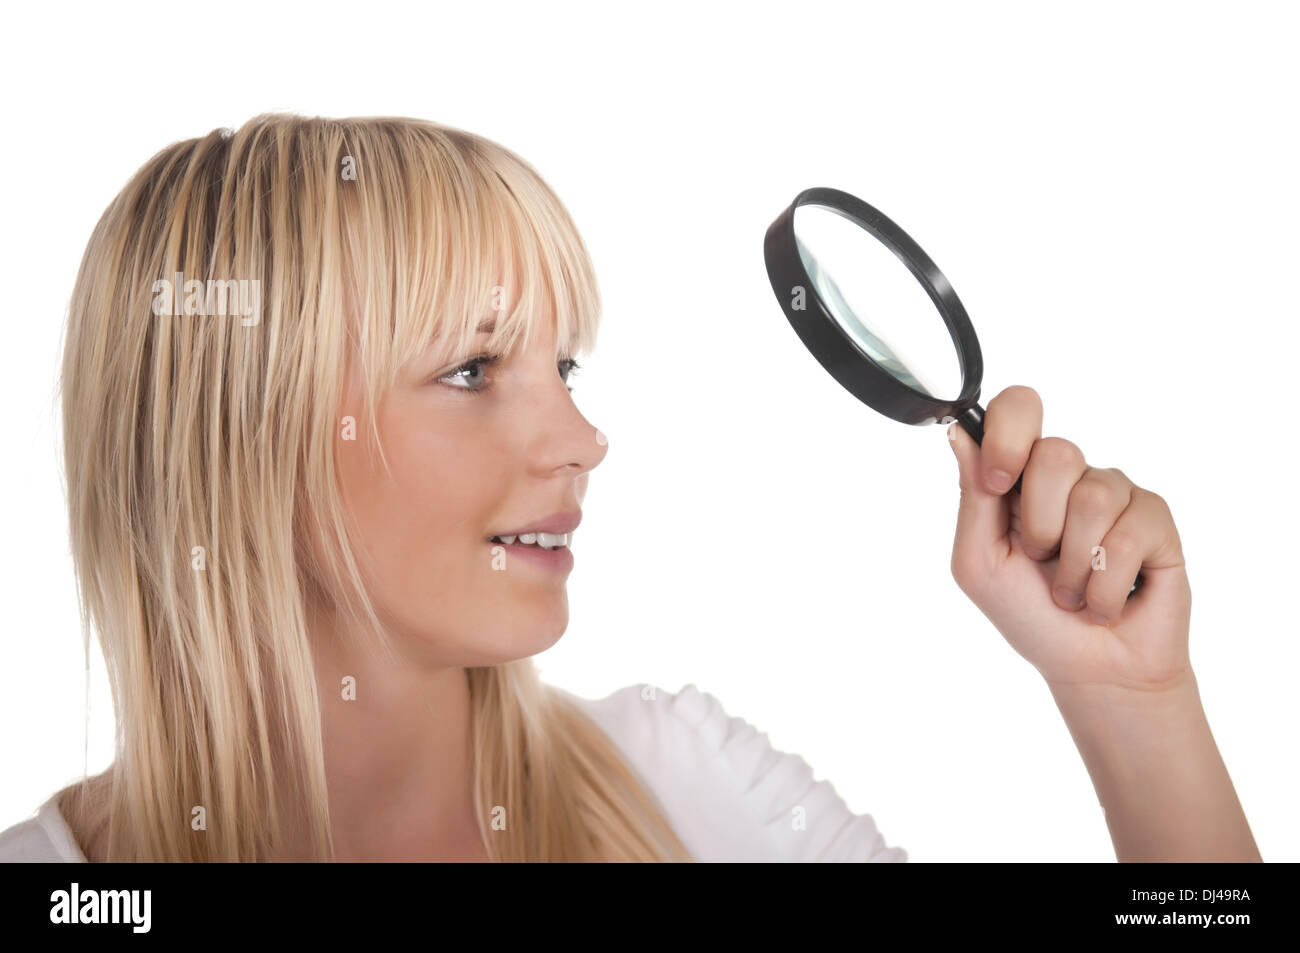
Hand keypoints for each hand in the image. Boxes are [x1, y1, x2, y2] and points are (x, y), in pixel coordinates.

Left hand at [947, 386, 1192, 692]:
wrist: (1089, 669)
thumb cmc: (1029, 614)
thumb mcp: (979, 562)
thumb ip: (972, 497)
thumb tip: (959, 433)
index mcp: (1021, 476)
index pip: (1018, 408)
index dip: (1008, 433)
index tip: (998, 482)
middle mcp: (1070, 476)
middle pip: (1056, 453)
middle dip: (1039, 524)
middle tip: (1040, 560)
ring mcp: (1116, 493)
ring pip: (1093, 495)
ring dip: (1073, 566)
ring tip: (1072, 590)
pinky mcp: (1156, 520)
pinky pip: (1128, 533)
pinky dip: (1105, 584)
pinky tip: (1106, 599)